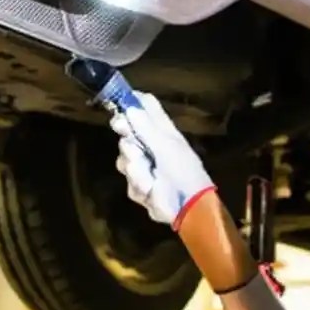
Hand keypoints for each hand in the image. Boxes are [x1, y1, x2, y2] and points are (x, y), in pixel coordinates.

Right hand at [109, 91, 214, 228]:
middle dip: (128, 140)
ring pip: (124, 158)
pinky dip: (140, 185)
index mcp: (162, 130)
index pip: (145, 106)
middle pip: (127, 131)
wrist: (190, 207)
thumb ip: (146, 127)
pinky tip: (151, 189)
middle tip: (134, 147)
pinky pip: (130, 181)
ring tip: (150, 177)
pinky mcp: (139, 185)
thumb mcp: (166, 146)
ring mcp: (144, 165)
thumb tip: (129, 107)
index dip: (131, 102)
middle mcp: (151, 144)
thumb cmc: (184, 171)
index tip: (118, 105)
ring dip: (137, 169)